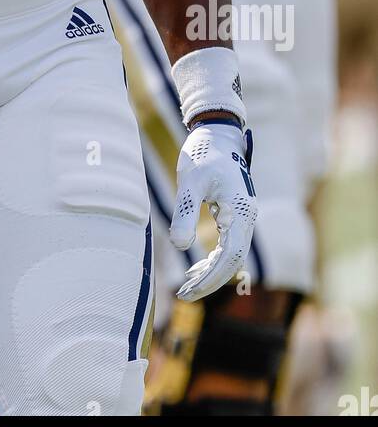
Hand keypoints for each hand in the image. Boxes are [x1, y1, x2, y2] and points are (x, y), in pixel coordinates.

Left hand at [170, 122, 256, 301]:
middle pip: (234, 261)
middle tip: (183, 295)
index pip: (230, 256)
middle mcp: (248, 216)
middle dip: (210, 281)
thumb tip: (178, 246)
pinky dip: (214, 258)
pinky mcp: (236, 213)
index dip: (211, 278)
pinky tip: (196, 267)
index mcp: (241, 211)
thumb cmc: (203, 152)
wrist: (217, 131)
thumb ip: (184, 212)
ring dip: (212, 272)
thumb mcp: (189, 181)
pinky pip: (230, 244)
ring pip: (233, 254)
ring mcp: (244, 215)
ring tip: (186, 286)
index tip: (188, 291)